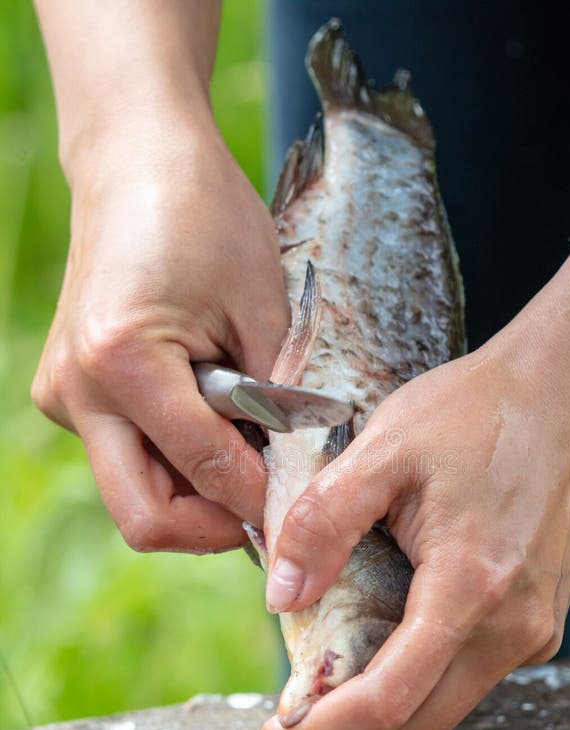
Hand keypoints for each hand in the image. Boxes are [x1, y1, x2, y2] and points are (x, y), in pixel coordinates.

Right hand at [32, 122, 288, 551]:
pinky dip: (175, 463)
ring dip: (195, 496)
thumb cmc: (206, 216)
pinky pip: (127, 458)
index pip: (202, 470)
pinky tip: (214, 427)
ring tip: (247, 455)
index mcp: (121, 360)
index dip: (260, 500)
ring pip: (134, 494)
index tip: (302, 506)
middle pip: (144, 517)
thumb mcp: (263, 307)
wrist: (137, 161)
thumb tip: (288, 476)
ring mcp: (64, 396)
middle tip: (268, 508)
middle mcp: (76, 390)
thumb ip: (275, 401)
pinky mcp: (69, 394)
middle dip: (214, 526)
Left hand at [260, 319, 569, 729]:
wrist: (568, 393)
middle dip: (351, 720)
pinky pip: (470, 669)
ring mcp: (534, 628)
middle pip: (418, 724)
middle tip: (304, 681)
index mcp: (469, 587)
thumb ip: (324, 522)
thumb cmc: (475, 412)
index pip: (390, 703)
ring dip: (389, 688)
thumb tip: (282, 599)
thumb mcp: (384, 448)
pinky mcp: (540, 619)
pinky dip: (425, 661)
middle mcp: (513, 627)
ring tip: (349, 630)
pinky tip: (401, 603)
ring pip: (444, 702)